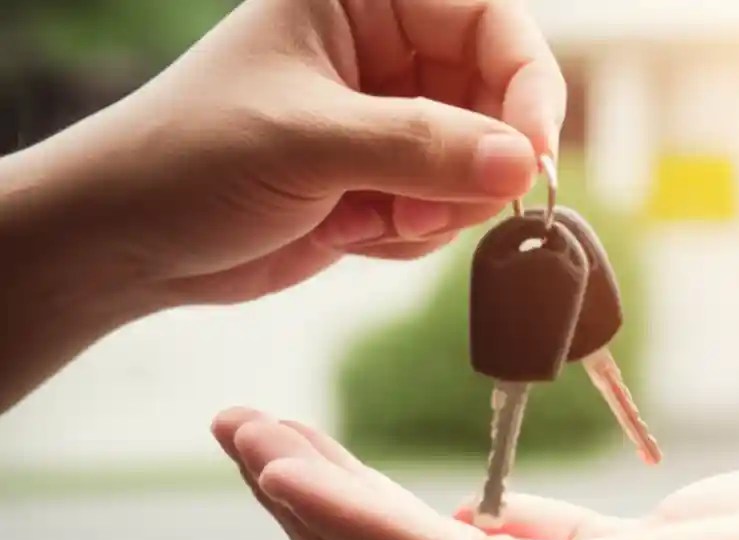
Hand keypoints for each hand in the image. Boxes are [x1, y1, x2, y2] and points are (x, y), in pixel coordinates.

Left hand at [6, 0, 563, 306]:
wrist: (129, 242)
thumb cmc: (190, 159)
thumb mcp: (307, 141)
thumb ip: (420, 147)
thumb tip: (522, 163)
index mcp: (363, 2)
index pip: (490, 21)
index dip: (527, 82)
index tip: (534, 153)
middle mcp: (384, 53)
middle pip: (497, 96)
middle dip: (481, 161)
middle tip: (444, 205)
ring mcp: (388, 120)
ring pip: (480, 162)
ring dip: (445, 206)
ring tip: (379, 218)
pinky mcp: (384, 180)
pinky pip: (448, 207)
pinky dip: (418, 232)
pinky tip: (354, 232)